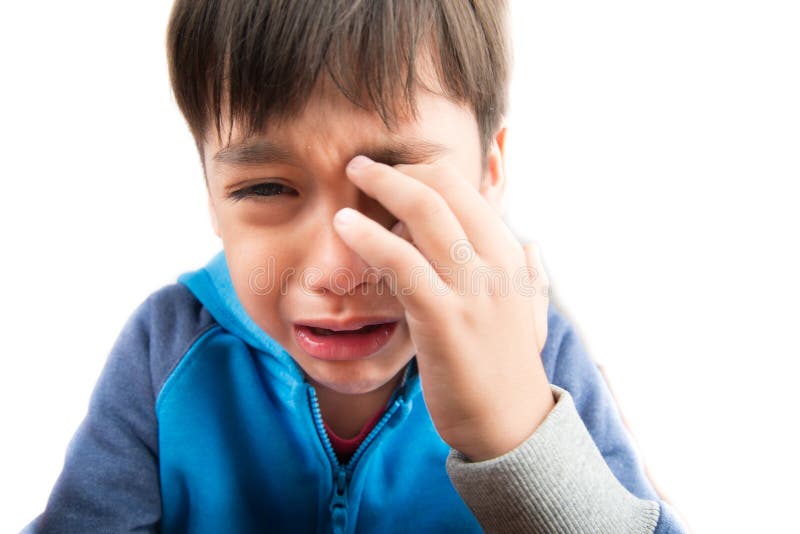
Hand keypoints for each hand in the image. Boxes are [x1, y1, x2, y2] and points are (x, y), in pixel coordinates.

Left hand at [332, 155, 554, 460]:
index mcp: (511, 257)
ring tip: (351, 175)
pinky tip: (344, 224)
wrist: (509, 427)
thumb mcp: (530, 314)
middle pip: (445, 190)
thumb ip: (530, 276)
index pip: (467, 191)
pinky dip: (370, 236)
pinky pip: (402, 262)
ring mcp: (472, 290)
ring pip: (426, 215)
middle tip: (363, 165)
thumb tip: (530, 246)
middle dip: (400, 168)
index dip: (426, 171)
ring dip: (383, 186)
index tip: (395, 169)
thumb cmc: (509, 370)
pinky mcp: (443, 319)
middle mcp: (496, 264)